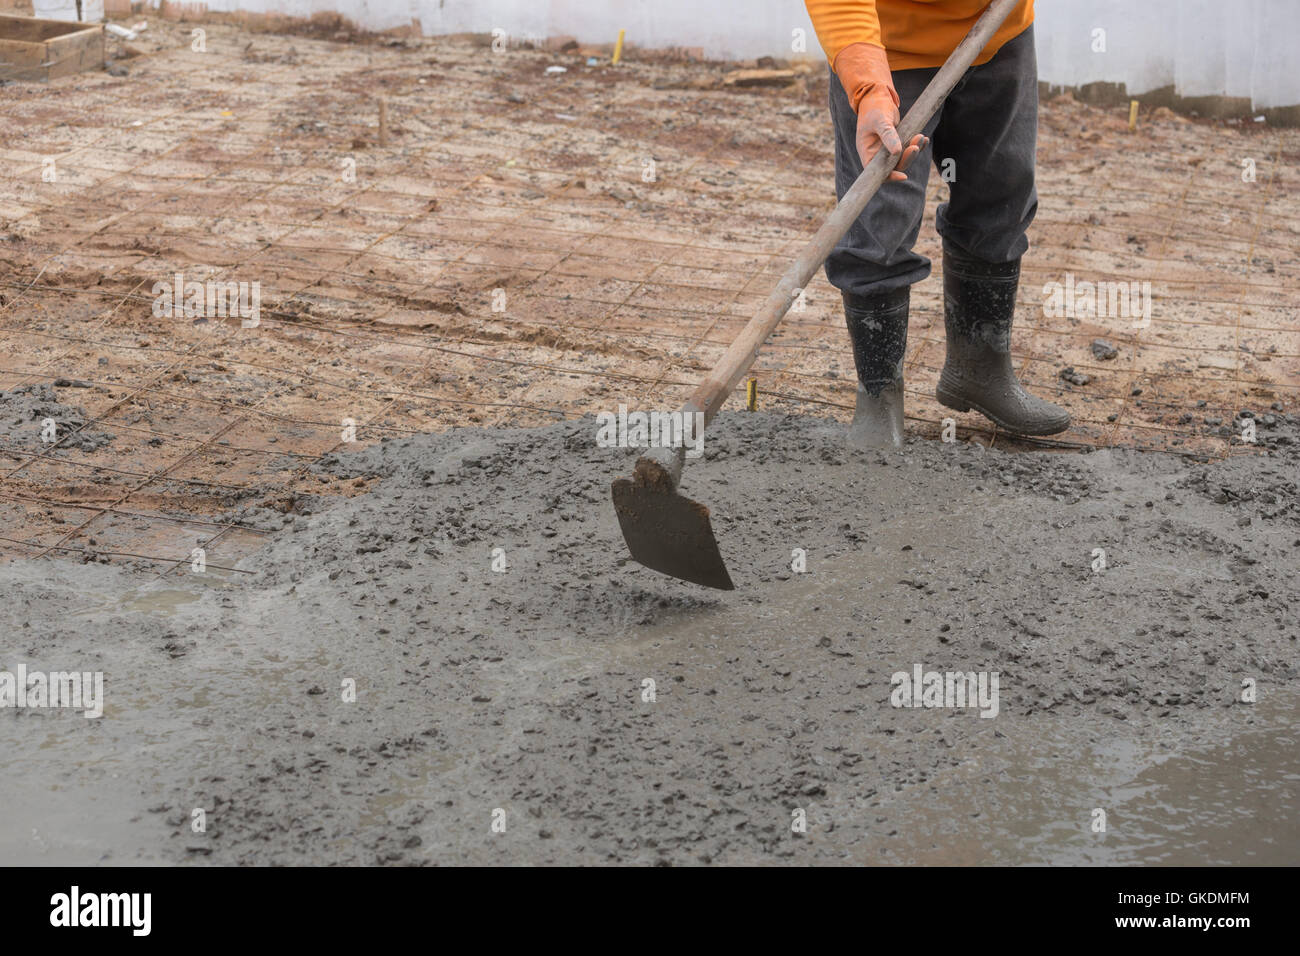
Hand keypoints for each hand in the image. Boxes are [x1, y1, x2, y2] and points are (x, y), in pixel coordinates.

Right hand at [834, 42, 926, 179]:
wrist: (877, 96)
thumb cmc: (874, 107)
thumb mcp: (880, 120)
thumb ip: (888, 135)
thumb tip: (896, 152)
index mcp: (867, 152)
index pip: (877, 171)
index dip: (889, 176)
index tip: (903, 175)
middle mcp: (876, 153)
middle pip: (893, 166)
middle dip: (907, 158)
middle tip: (915, 146)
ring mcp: (887, 148)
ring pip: (902, 158)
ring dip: (913, 150)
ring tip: (921, 137)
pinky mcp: (896, 142)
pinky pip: (907, 148)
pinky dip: (916, 145)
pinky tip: (923, 138)